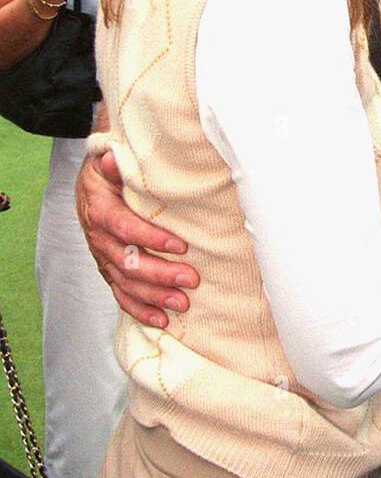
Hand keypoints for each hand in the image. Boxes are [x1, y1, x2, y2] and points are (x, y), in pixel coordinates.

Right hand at [76, 150, 198, 327]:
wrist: (91, 186)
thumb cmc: (109, 172)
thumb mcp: (108, 160)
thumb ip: (114, 163)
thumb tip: (112, 157)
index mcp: (100, 209)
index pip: (125, 227)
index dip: (150, 238)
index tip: (180, 245)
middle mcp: (98, 237)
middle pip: (127, 261)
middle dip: (160, 274)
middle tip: (191, 279)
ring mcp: (103, 257)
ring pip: (126, 283)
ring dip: (154, 296)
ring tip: (182, 303)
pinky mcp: (109, 270)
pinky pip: (121, 295)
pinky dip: (140, 310)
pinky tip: (162, 320)